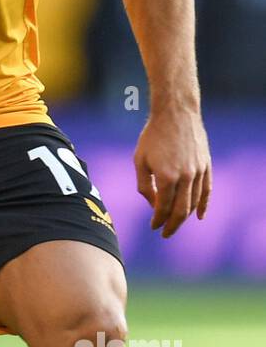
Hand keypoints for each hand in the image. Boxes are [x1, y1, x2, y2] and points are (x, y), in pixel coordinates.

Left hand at [133, 109, 210, 237]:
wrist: (176, 113)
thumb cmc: (153, 136)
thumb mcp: (140, 160)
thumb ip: (145, 186)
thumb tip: (153, 205)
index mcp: (166, 177)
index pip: (163, 208)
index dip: (158, 220)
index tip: (153, 227)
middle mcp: (185, 177)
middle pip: (181, 211)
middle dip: (172, 225)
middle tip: (165, 233)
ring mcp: (198, 171)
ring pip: (194, 202)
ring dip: (185, 217)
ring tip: (176, 223)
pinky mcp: (206, 165)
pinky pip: (207, 190)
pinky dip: (204, 205)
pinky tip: (200, 216)